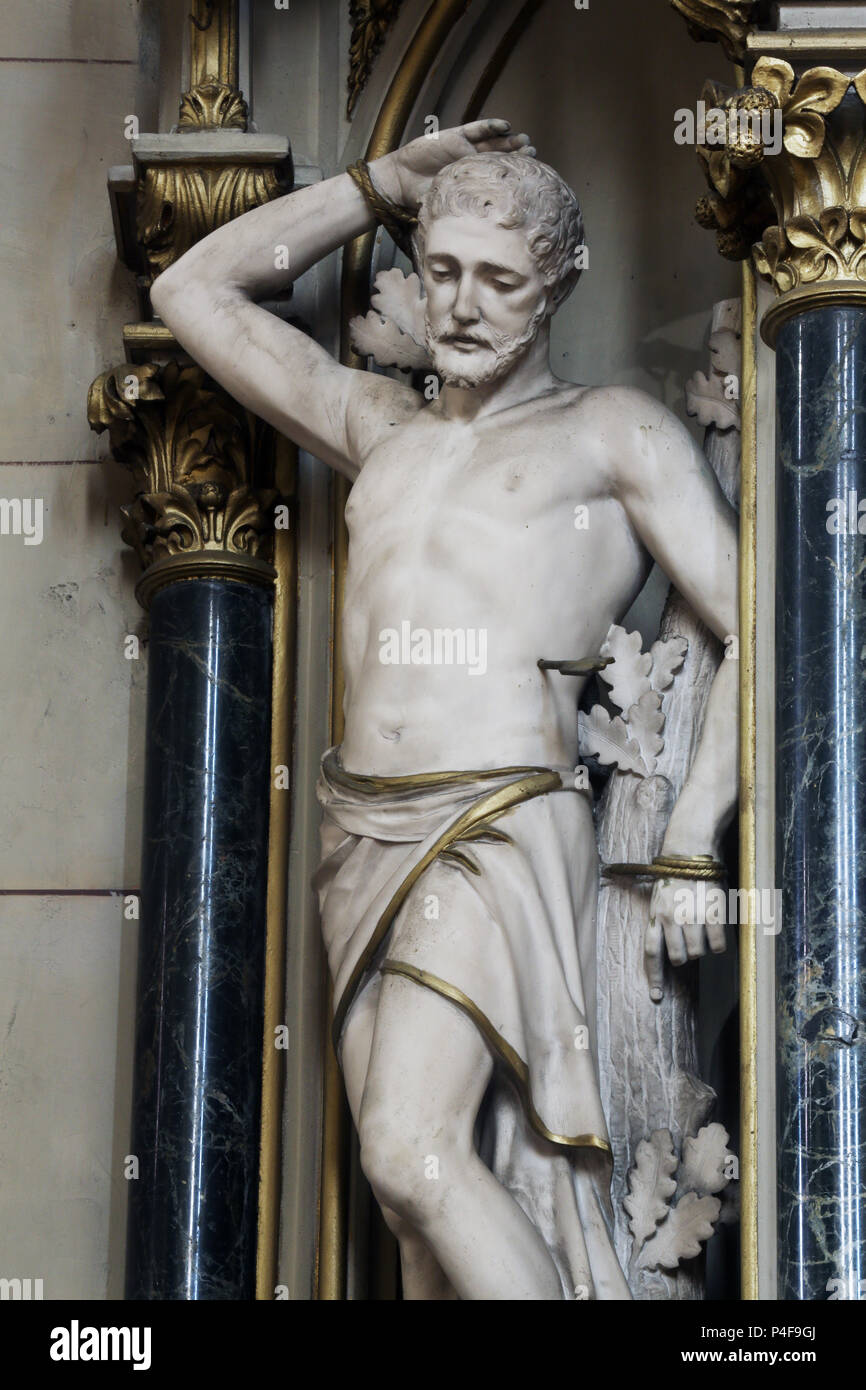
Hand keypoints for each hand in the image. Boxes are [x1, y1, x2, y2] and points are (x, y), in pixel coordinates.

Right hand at [371, 119, 535, 209]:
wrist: (399, 184)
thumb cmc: (419, 201)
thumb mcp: (447, 212)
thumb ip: (464, 221)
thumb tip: (486, 245)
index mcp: (470, 181)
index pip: (496, 175)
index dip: (511, 173)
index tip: (530, 173)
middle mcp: (469, 163)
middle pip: (498, 155)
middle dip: (515, 153)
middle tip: (531, 152)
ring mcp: (463, 148)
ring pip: (491, 141)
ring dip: (508, 140)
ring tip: (524, 139)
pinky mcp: (454, 136)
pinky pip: (475, 129)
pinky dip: (490, 126)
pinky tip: (506, 126)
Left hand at [644, 873, 726, 1002]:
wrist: (690, 851)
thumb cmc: (673, 877)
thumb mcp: (658, 899)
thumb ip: (660, 923)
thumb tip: (668, 950)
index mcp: (655, 916)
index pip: (652, 954)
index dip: (655, 978)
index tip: (656, 997)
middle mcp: (672, 919)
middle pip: (677, 958)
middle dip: (683, 956)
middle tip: (688, 940)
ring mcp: (693, 917)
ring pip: (697, 953)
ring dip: (700, 948)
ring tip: (701, 929)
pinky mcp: (713, 914)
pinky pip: (717, 946)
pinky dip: (717, 944)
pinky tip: (715, 931)